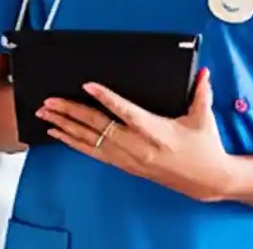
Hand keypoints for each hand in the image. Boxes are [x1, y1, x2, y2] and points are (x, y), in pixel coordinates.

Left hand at [36, 68, 239, 201]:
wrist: (206, 180)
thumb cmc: (204, 148)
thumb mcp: (203, 118)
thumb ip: (201, 92)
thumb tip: (203, 71)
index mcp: (156, 131)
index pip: (125, 112)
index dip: (106, 98)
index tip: (88, 85)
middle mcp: (138, 146)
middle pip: (98, 126)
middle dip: (71, 112)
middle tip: (50, 101)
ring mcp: (129, 158)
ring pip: (91, 141)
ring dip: (66, 127)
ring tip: (46, 115)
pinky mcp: (125, 166)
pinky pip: (94, 153)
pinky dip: (74, 143)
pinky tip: (59, 134)